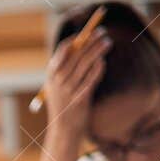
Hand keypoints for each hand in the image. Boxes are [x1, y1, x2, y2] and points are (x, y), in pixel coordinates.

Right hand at [41, 28, 110, 149]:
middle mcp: (58, 81)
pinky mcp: (79, 98)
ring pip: (86, 63)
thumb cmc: (64, 103)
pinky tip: (103, 62)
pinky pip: (91, 79)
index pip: (63, 50)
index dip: (77, 38)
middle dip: (92, 40)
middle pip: (77, 53)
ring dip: (98, 50)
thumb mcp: (59, 85)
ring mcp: (68, 90)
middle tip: (103, 32)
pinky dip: (97, 69)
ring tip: (108, 43)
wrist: (63, 128)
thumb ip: (68, 67)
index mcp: (51, 75)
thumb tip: (84, 45)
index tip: (89, 32)